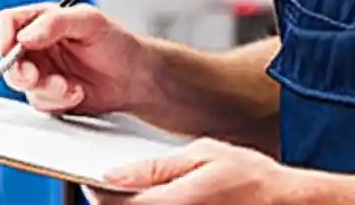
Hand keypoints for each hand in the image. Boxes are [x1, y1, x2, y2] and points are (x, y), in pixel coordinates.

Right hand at [0, 1, 152, 114]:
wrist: (136, 78)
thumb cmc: (117, 43)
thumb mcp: (89, 21)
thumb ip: (54, 23)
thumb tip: (24, 36)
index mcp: (41, 22)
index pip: (6, 23)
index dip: (1, 35)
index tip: (8, 47)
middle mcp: (37, 47)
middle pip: (7, 59)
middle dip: (19, 70)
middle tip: (34, 75)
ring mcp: (43, 73)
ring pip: (22, 85)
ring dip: (44, 88)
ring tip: (69, 86)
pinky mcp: (51, 97)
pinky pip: (40, 103)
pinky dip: (58, 101)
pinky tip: (78, 92)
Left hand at [85, 138, 321, 203]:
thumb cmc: (254, 179)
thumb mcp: (203, 155)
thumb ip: (156, 167)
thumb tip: (116, 174)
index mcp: (171, 204)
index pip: (113, 203)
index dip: (100, 190)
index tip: (101, 179)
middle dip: (116, 201)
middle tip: (122, 185)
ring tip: (150, 192)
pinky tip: (168, 200)